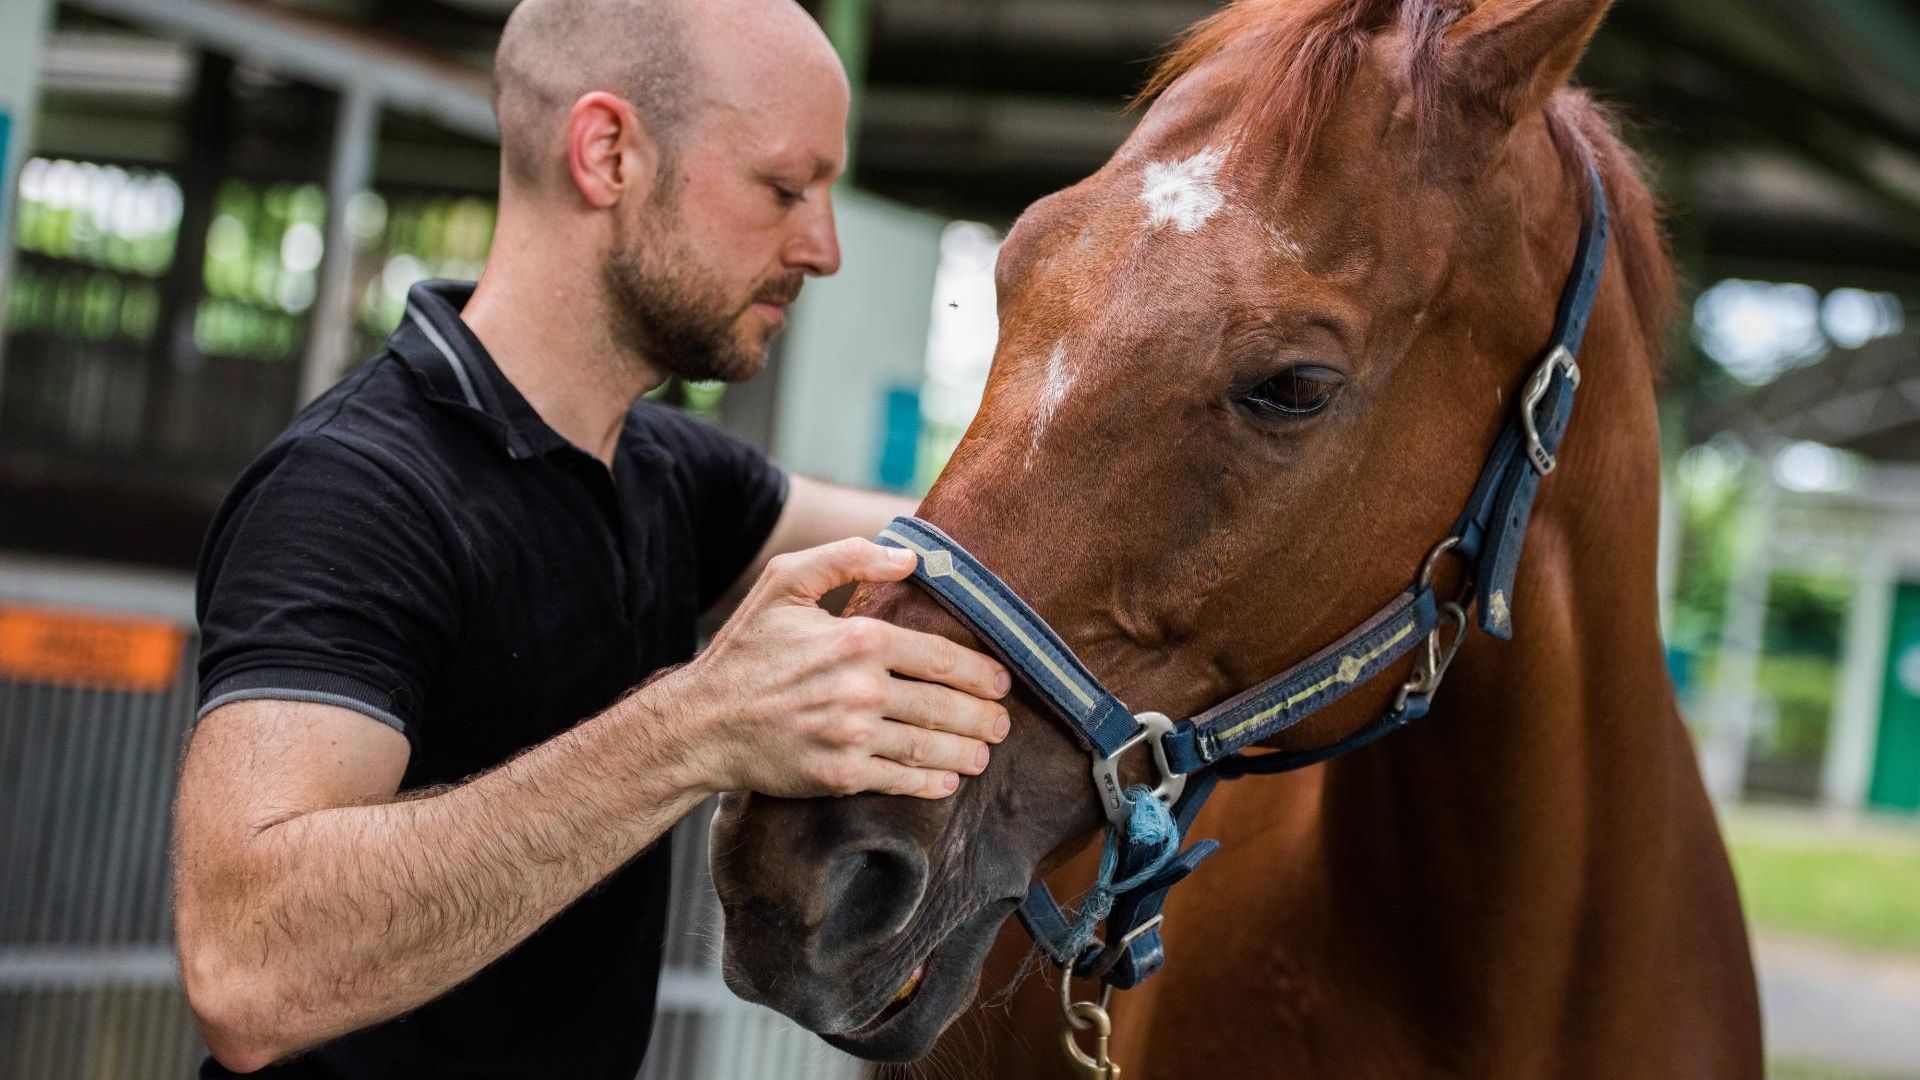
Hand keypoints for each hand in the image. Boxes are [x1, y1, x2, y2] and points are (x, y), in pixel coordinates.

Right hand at [663, 538, 1011, 799]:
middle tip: (1002, 724)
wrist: (702, 723)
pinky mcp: (838, 776)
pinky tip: (947, 782)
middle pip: (944, 706)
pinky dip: (931, 783)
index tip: (1000, 682)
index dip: (978, 672)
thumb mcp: (786, 583)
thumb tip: (911, 557)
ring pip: (929, 747)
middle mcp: (859, 689)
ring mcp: (850, 736)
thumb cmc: (745, 649)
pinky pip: (899, 781)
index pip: (939, 657)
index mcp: (856, 640)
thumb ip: (849, 557)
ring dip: (966, 751)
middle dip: (982, 718)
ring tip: (984, 753)